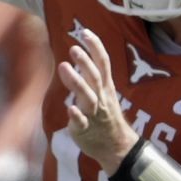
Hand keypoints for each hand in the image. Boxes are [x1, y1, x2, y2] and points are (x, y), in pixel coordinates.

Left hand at [57, 27, 139, 168]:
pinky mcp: (85, 130)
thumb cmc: (105, 116)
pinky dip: (76, 115)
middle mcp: (101, 98)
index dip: (96, 48)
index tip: (85, 32)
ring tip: (63, 66)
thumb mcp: (103, 93)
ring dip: (76, 82)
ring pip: (87, 97)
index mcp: (105, 88)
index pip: (103, 64)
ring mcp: (94, 114)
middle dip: (85, 63)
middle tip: (74, 48)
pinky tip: (70, 108)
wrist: (117, 148)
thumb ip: (92, 74)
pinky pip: (81, 122)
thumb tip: (81, 52)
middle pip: (95, 78)